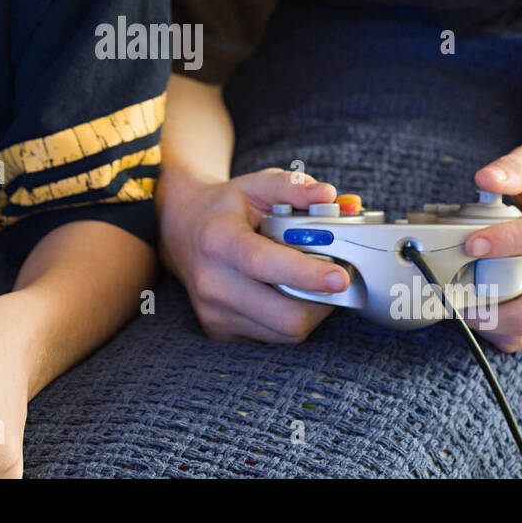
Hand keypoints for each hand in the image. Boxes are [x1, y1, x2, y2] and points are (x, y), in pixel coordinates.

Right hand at [158, 167, 351, 342]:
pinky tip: (286, 294)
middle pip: (284, 314)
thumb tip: (328, 195)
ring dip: (310, 311)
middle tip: (337, 279)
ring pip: (285, 331)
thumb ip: (293, 186)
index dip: (306, 273)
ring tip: (311, 283)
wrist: (181, 230)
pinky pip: (273, 338)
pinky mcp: (219, 332)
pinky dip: (290, 320)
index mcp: (218, 240)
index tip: (340, 276)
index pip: (264, 264)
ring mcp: (213, 313)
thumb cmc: (225, 208)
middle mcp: (211, 282)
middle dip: (322, 301)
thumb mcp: (256, 185)